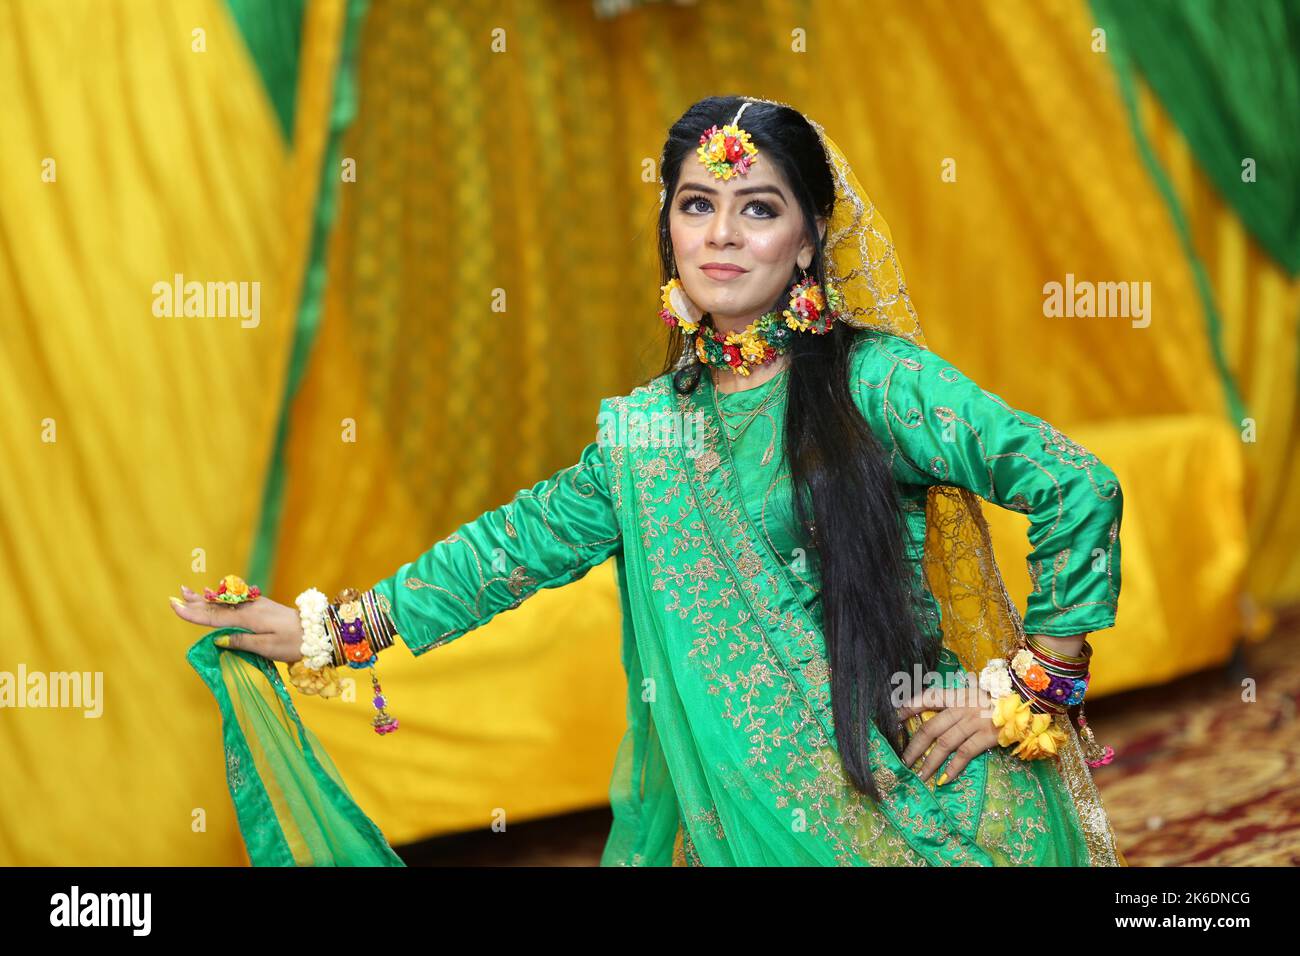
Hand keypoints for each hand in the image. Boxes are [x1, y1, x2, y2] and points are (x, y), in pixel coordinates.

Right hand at [168, 585, 305, 662]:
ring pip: (225, 602)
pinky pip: (236, 601)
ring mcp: (257, 605)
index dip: (194, 614)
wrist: (318, 631)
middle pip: (217, 606)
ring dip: (206, 598)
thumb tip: (218, 638)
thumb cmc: (294, 643)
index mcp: (249, 618)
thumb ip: (242, 642)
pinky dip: (221, 599)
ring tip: (189, 592)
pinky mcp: (263, 606)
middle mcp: (251, 608)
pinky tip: (216, 595)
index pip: (215, 617)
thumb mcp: (267, 647)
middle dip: (195, 603)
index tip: (175, 607)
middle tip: (175, 596)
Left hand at [896, 685, 999, 784]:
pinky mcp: (986, 736)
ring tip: (920, 775)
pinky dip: (953, 768)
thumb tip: (936, 715)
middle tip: (903, 761)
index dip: (909, 707)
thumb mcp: (975, 693)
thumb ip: (957, 701)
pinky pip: (965, 753)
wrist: (1027, 698)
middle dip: (914, 746)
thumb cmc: (999, 697)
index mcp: (957, 695)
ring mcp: (973, 721)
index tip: (894, 718)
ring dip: (929, 762)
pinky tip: (944, 779)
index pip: (928, 698)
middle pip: (930, 727)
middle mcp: (962, 707)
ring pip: (944, 744)